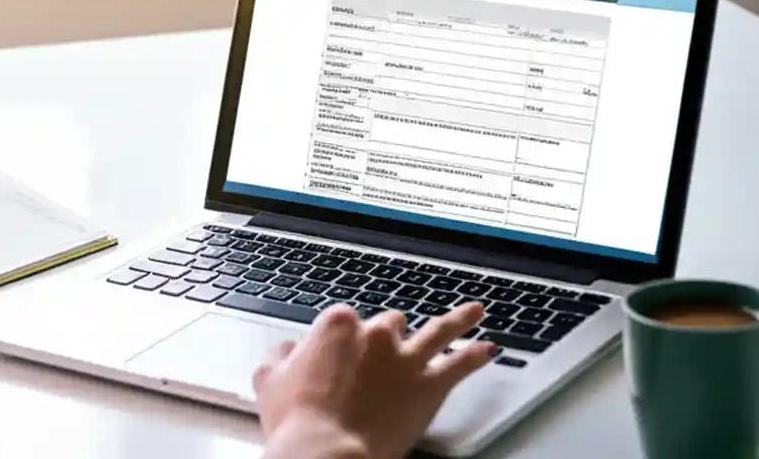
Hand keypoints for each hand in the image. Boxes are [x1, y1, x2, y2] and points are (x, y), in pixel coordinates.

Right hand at [255, 302, 495, 458]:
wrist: (326, 452)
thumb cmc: (296, 420)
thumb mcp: (270, 381)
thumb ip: (280, 358)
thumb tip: (286, 350)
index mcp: (338, 326)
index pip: (347, 322)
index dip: (344, 344)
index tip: (339, 361)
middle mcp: (376, 334)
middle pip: (390, 325)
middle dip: (390, 338)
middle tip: (385, 356)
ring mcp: (406, 358)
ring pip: (437, 332)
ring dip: (457, 321)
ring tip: (473, 312)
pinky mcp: (430, 386)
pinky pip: (460, 365)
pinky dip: (475, 356)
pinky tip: (488, 349)